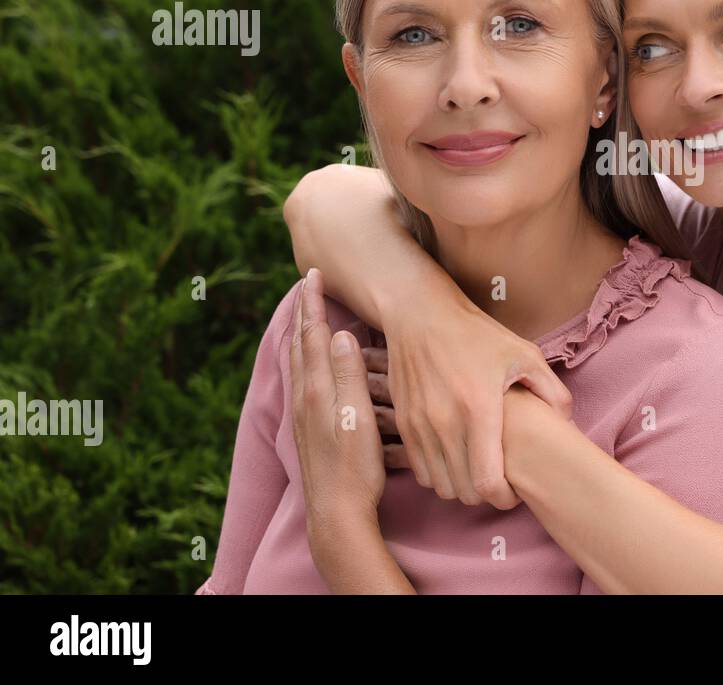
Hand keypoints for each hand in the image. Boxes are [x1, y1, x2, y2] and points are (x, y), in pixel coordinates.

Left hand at [289, 268, 386, 555]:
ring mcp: (302, 413)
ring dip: (302, 332)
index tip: (313, 273)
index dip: (313, 303)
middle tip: (308, 284)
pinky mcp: (306, 427)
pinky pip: (301, 377)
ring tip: (308, 314)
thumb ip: (347, 376)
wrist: (336, 514)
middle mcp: (304, 397)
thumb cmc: (355, 469)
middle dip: (303, 311)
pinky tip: (310, 362)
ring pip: (298, 361)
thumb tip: (339, 334)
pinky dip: (304, 356)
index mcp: (317, 390)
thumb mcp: (357, 419)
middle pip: (300, 344)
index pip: (313, 335)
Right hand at [380, 306, 569, 509]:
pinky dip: (438, 474)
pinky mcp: (403, 423)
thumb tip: (566, 422)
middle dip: (485, 495)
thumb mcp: (525, 354)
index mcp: (479, 408)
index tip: (513, 491)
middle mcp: (445, 422)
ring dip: (460, 487)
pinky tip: (454, 458)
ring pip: (440, 485)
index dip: (503, 498)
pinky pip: (420, 470)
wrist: (421, 315)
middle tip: (499, 481)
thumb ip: (552, 390)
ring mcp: (420, 424)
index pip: (487, 483)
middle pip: (464, 492)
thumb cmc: (477, 335)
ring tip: (476, 471)